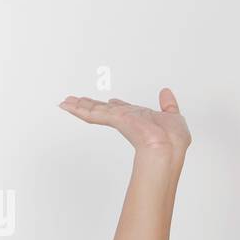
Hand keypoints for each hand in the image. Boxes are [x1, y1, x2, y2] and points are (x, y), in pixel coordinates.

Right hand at [58, 87, 191, 155]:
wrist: (168, 147)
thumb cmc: (173, 139)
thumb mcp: (174, 116)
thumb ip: (168, 105)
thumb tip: (166, 92)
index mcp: (140, 119)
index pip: (123, 111)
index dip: (116, 106)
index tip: (110, 102)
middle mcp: (127, 119)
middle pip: (104, 110)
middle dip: (91, 105)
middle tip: (77, 101)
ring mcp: (119, 120)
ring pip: (95, 111)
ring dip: (80, 106)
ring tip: (65, 102)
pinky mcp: (114, 119)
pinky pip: (92, 113)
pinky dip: (78, 109)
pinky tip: (67, 106)